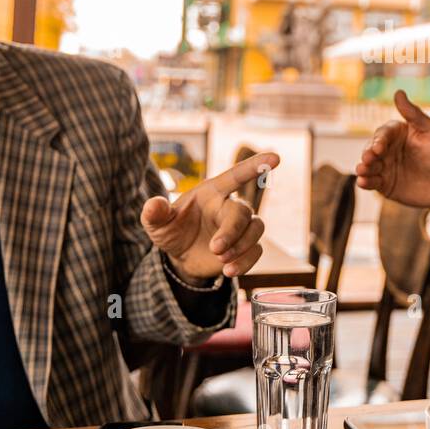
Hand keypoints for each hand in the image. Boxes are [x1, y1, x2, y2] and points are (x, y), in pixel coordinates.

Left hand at [141, 151, 279, 281]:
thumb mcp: (157, 223)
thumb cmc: (172, 230)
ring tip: (221, 260)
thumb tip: (154, 205)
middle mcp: (230, 206)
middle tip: (215, 249)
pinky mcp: (247, 247)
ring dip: (241, 247)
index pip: (236, 176)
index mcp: (212, 192)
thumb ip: (155, 213)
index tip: (275, 158)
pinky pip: (257, 251)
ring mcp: (241, 227)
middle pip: (243, 212)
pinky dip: (245, 262)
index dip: (255, 166)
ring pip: (256, 229)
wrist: (181, 256)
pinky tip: (228, 270)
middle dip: (232, 232)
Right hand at [356, 90, 429, 206]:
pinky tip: (363, 182)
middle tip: (368, 159)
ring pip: (368, 165)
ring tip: (362, 170)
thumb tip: (398, 92)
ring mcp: (386, 167)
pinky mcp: (385, 184)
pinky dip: (365, 181)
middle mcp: (389, 149)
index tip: (379, 147)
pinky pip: (371, 182)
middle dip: (368, 153)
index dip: (380, 139)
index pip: (384, 133)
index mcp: (399, 134)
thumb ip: (414, 114)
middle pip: (371, 149)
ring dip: (363, 167)